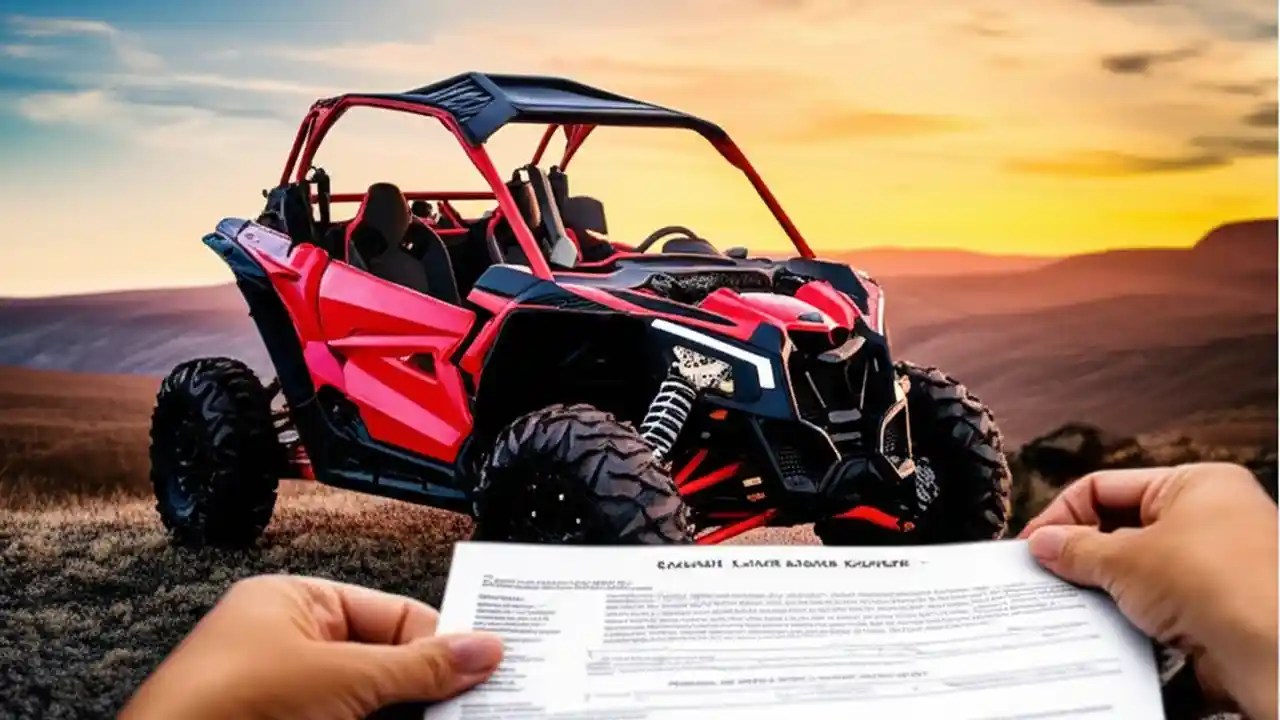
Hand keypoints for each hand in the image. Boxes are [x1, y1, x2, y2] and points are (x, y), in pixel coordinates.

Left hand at [120, 575, 502, 719]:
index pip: (388, 612)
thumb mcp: (340, 679)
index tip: (483, 662)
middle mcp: (287, 645)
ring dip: (408, 710)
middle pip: (383, 659)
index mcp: (292, 603)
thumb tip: (478, 649)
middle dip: (428, 683)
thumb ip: (417, 667)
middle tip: (479, 697)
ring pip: (370, 701)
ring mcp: (284, 695)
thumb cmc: (218, 708)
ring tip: (458, 712)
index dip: (439, 638)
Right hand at [1019, 463, 1276, 719]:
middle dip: (1084, 552)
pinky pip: (1160, 606)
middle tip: (1047, 572)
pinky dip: (1132, 616)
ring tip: (1074, 601)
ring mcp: (1218, 566)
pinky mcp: (1219, 611)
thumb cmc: (1220, 585)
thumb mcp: (1127, 559)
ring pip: (1140, 570)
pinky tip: (1108, 626)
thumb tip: (1045, 544)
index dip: (1065, 513)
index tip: (1035, 542)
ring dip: (1106, 587)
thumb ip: (1078, 549)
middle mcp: (1213, 518)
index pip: (1109, 486)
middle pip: (1123, 527)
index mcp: (1197, 484)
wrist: (1274, 654)